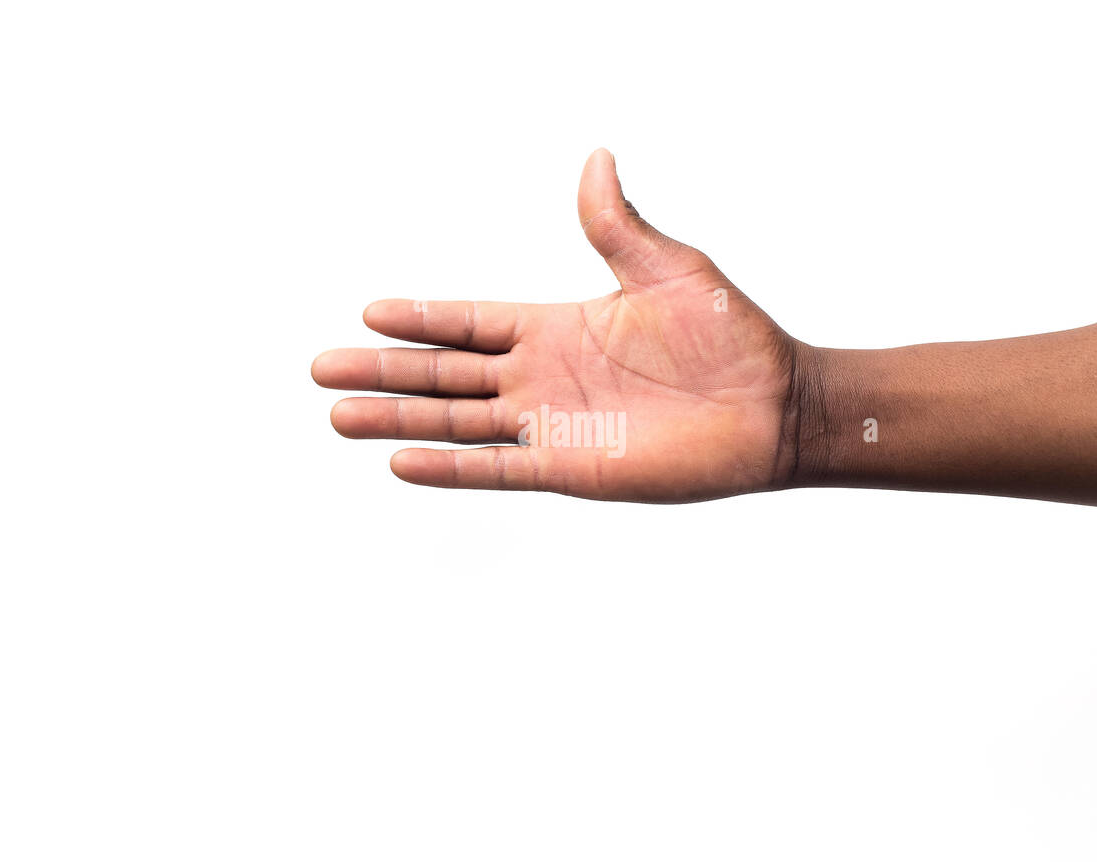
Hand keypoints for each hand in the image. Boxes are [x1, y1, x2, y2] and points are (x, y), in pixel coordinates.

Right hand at [311, 149, 806, 501]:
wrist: (775, 405)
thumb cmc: (729, 334)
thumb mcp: (667, 266)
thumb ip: (616, 224)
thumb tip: (595, 159)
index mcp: (558, 326)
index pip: (471, 321)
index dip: (421, 318)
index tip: (367, 312)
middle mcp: (544, 376)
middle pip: (445, 373)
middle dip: (384, 372)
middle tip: (322, 369)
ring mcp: (554, 425)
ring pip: (457, 421)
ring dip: (399, 419)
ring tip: (340, 415)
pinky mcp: (572, 467)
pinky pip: (498, 467)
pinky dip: (451, 466)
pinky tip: (402, 462)